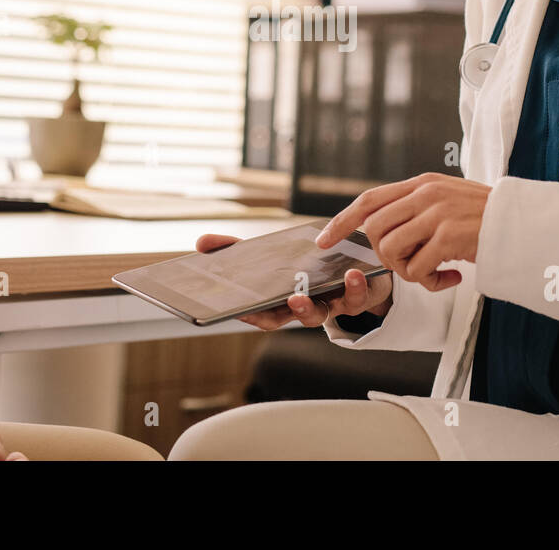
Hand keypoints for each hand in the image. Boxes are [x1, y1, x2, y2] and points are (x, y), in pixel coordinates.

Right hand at [194, 234, 392, 330]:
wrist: (352, 267)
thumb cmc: (302, 265)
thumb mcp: (268, 254)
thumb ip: (234, 249)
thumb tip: (201, 243)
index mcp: (282, 301)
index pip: (263, 314)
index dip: (252, 314)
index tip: (240, 309)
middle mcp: (305, 307)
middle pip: (296, 317)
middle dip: (294, 310)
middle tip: (292, 298)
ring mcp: (330, 304)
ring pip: (326, 312)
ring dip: (327, 300)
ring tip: (325, 283)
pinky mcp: (355, 296)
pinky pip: (357, 298)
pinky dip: (356, 286)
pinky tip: (353, 272)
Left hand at [314, 173, 492, 292]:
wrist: (524, 222)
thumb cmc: (485, 217)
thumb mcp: (447, 199)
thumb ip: (417, 207)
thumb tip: (380, 230)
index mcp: (422, 183)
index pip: (369, 199)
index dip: (343, 221)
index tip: (324, 239)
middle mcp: (426, 193)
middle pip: (374, 230)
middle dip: (383, 256)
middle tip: (408, 265)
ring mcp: (437, 213)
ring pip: (391, 251)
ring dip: (406, 272)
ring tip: (432, 272)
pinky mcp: (450, 236)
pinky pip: (418, 269)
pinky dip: (429, 283)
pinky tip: (451, 278)